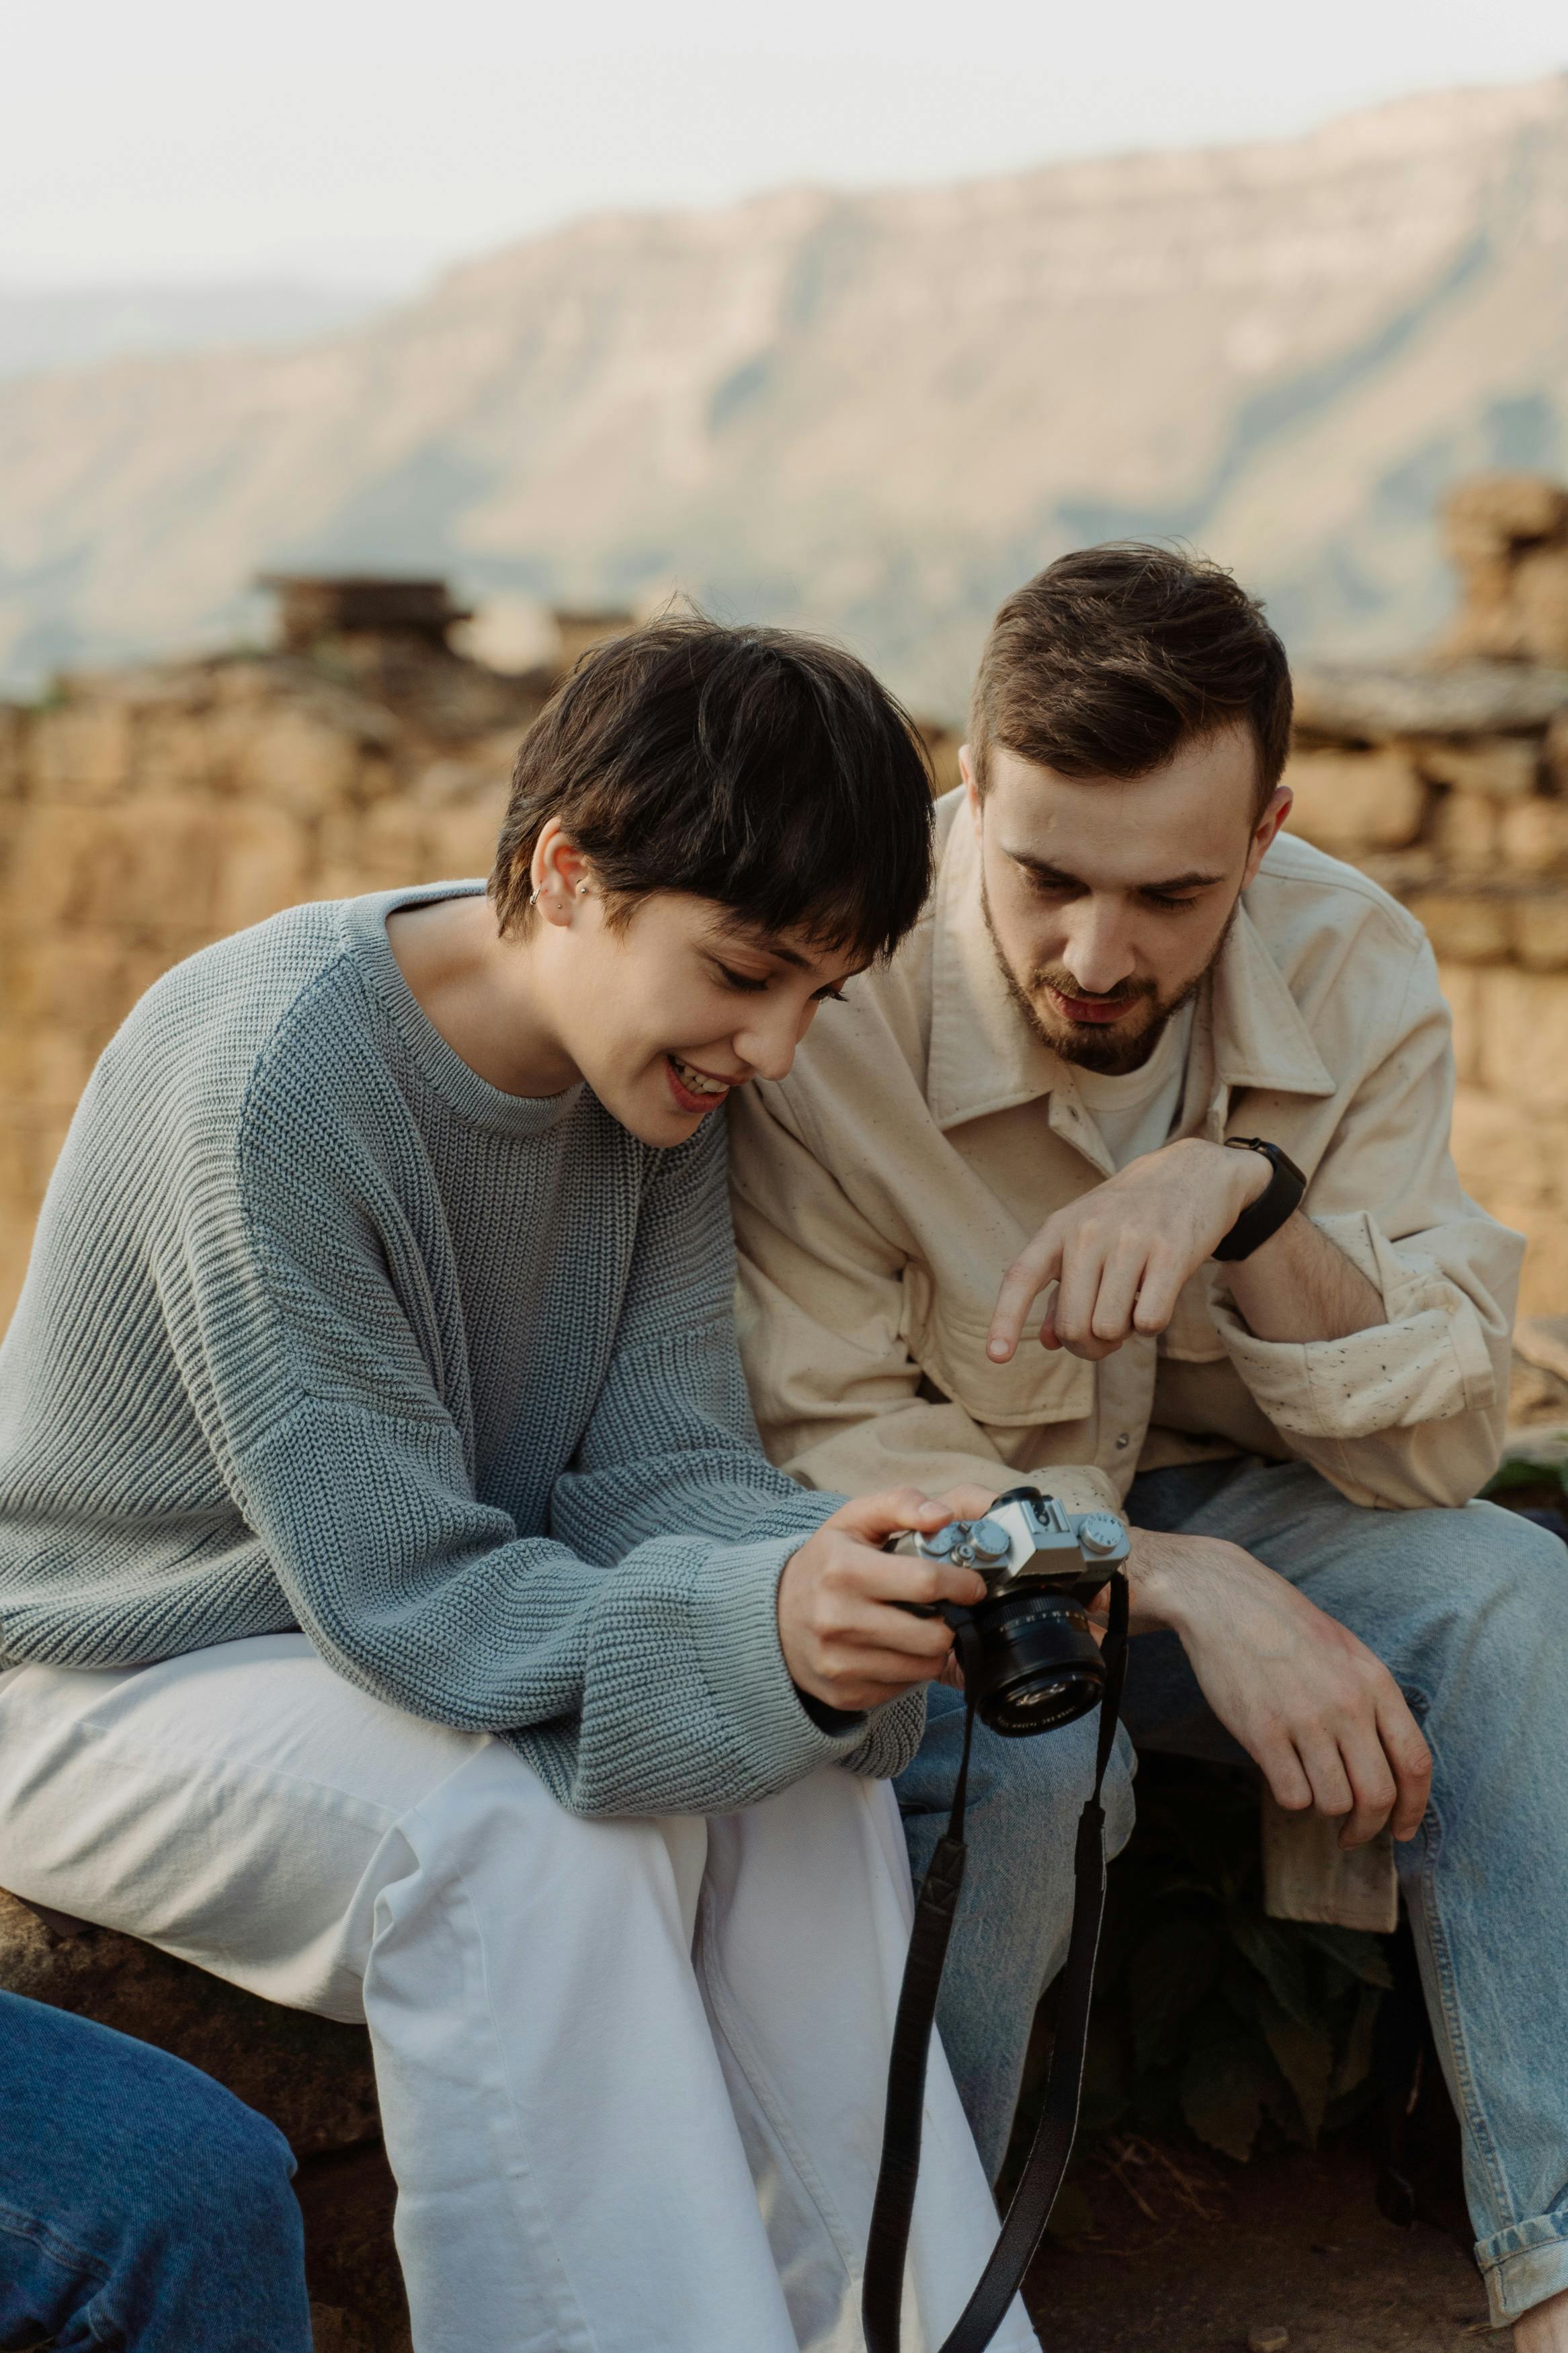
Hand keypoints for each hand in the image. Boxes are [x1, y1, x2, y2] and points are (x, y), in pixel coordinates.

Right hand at [778, 1488, 988, 1713]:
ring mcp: (839, 1663)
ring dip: (933, 1647)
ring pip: (924, 1666)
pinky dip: (908, 1669)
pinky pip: (904, 1688)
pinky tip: (894, 1648)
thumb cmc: (824, 1563)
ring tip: (918, 1627)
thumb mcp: (853, 1520)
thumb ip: (901, 1504)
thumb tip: (942, 1515)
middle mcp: (838, 1620)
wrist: (771, 1616)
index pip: (926, 1582)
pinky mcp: (844, 1694)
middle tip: (946, 1609)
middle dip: (952, 1621)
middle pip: (933, 1634)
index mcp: (845, 1570)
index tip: (971, 1585)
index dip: (961, 1584)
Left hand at [988, 1138, 1269, 1363]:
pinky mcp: (1171, 1253)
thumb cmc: (1127, 1217)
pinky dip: (1150, 1324)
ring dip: (1121, 1334)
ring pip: (1109, 1329)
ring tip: (1130, 1306)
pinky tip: (1155, 1297)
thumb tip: (1048, 1342)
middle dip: (1087, 1346)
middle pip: (1072, 1325)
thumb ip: (1060, 1290)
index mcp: (1058, 1228)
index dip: (1006, 1319)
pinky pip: (1149, 1322)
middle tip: (1105, 1336)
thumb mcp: (1083, 1238)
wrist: (1190, 1175)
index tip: (995, 1357)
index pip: (1022, 1276)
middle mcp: (1088, 1232)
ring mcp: (1130, 1241)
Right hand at [1125, 1527, 1430, 1846]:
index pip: (1415, 1763)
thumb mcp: (1348, 1652)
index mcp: (1375, 1684)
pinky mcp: (1262, 1732)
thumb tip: (1391, 1763)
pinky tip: (1282, 1775)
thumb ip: (1374, 1701)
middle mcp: (1347, 1705)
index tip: (1400, 1830)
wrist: (1226, 1601)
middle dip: (1368, 1827)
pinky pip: (1292, 1795)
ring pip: (1334, 1802)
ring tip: (1312, 1794)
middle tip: (1352, 1835)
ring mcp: (1304, 1720)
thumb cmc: (1288, 1627)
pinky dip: (1291, 1797)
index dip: (1413, 1809)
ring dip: (1326, 1811)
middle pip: (1377, 1795)